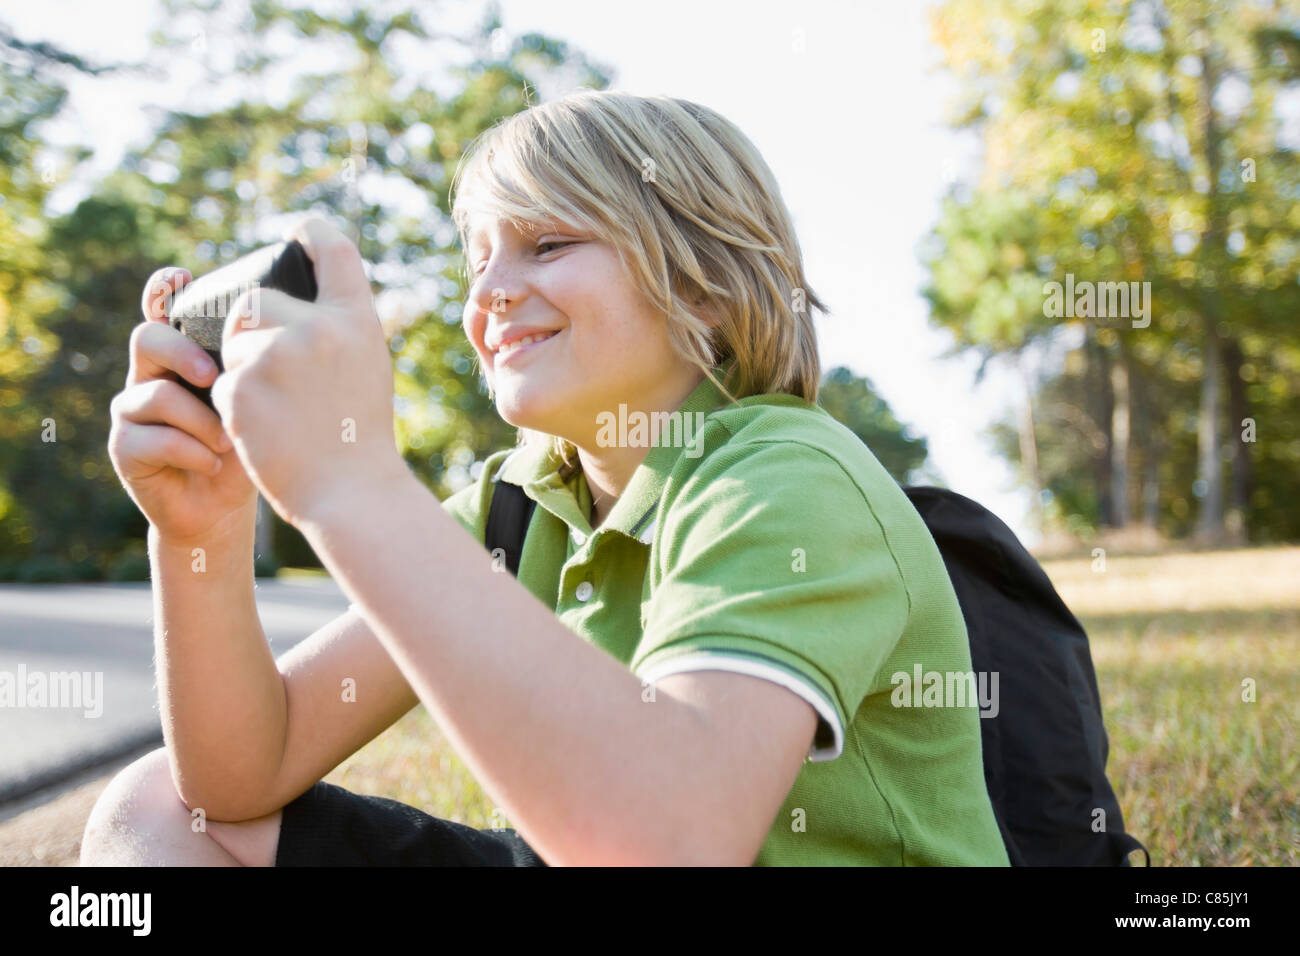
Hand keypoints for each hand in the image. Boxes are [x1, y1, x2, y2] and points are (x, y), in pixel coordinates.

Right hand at [108, 267, 258, 544]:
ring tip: (228, 440)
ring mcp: (133, 410)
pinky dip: (193, 451)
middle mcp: (152, 374)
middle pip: (148, 338)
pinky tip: (215, 463)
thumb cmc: (251, 445)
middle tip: (214, 376)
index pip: (164, 309)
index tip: (181, 277)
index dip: (163, 289)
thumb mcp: (264, 400)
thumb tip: (287, 327)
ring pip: (153, 394)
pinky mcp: (125, 447)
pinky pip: (153, 438)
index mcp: (184, 354)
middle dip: (181, 353)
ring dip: (200, 420)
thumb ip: (261, 365)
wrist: (226, 507)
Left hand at [212, 217, 407, 529]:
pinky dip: (236, 404)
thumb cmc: (361, 435)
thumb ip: (336, 328)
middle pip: (257, 298)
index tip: (298, 231)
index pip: (332, 247)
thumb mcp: (368, 367)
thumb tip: (297, 300)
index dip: (311, 231)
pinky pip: (222, 380)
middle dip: (253, 327)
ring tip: (279, 409)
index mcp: (356, 320)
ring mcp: (275, 354)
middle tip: (273, 368)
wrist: (350, 493)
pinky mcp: (241, 385)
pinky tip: (265, 428)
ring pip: (234, 341)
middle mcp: (317, 328)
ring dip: (243, 369)